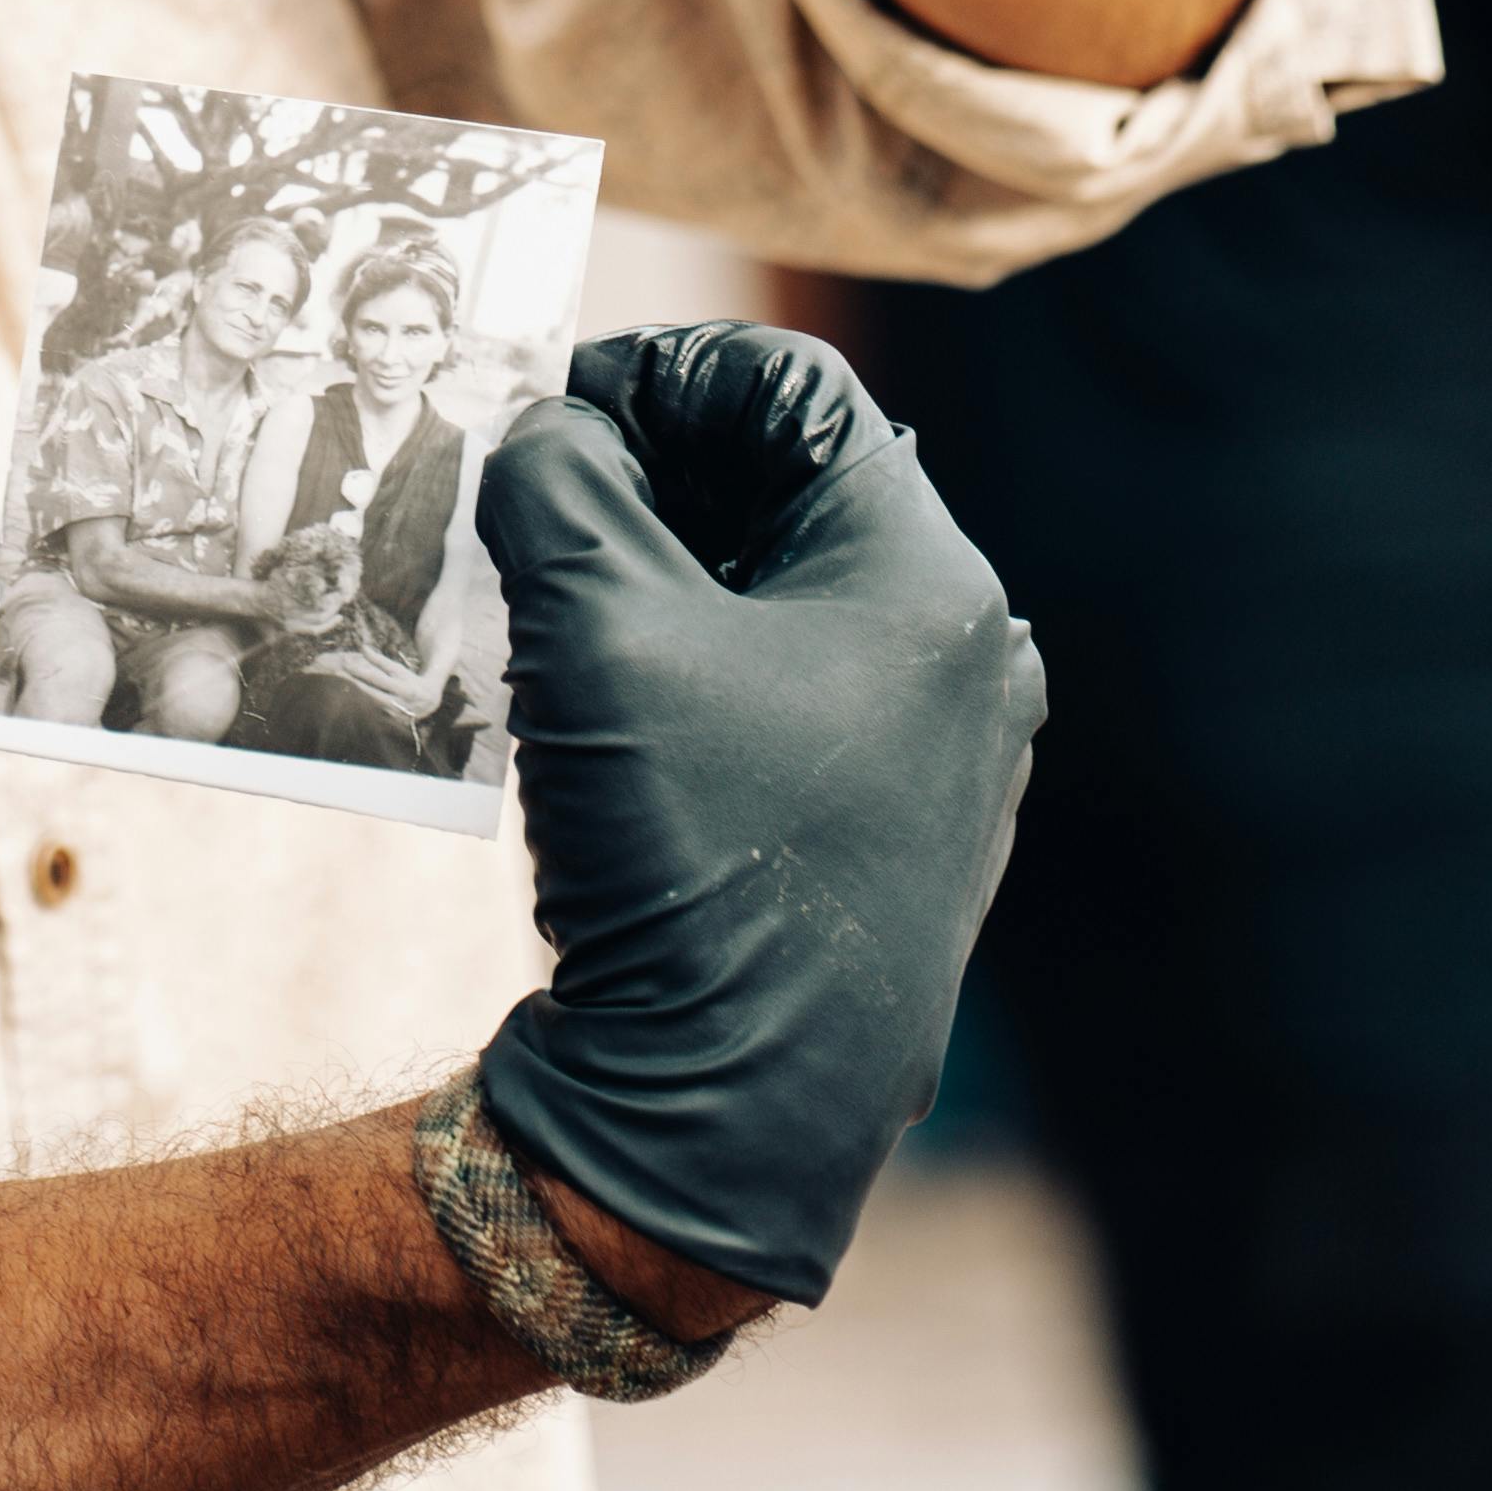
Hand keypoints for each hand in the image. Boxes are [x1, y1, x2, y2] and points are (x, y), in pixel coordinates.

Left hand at [310, 641, 432, 713]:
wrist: (429, 700)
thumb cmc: (409, 680)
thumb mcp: (397, 669)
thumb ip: (379, 660)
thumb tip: (362, 647)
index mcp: (402, 685)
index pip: (376, 677)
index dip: (359, 670)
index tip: (344, 663)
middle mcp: (399, 701)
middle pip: (371, 692)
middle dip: (354, 684)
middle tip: (337, 674)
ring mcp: (396, 714)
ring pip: (372, 706)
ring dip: (355, 698)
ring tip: (339, 688)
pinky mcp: (393, 724)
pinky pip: (374, 716)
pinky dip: (362, 709)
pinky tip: (349, 704)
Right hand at [472, 322, 1042, 1309]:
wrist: (729, 1118)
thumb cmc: (688, 855)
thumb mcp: (595, 628)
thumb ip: (559, 481)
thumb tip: (549, 427)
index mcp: (929, 582)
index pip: (793, 387)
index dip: (658, 372)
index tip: (549, 411)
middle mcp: (960, 657)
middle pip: (789, 485)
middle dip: (648, 474)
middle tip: (531, 495)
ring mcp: (933, 756)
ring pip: (779, 592)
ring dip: (657, 570)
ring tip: (543, 598)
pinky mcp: (887, 834)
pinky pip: (785, 691)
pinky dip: (689, 663)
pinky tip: (596, 703)